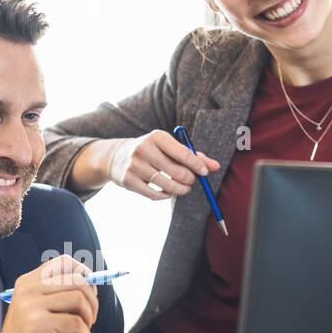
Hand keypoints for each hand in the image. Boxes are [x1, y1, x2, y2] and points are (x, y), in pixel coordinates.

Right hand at [0, 254, 98, 332]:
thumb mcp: (40, 312)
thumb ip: (57, 295)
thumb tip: (91, 283)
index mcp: (27, 283)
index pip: (62, 262)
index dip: (84, 272)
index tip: (91, 290)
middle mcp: (28, 290)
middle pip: (75, 279)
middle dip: (92, 298)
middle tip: (91, 317)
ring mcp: (32, 305)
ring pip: (78, 298)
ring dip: (90, 316)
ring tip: (86, 330)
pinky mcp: (39, 324)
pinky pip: (76, 322)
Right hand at [106, 130, 220, 201]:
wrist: (116, 156)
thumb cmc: (151, 150)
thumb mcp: (168, 147)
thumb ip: (192, 155)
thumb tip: (215, 166)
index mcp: (157, 136)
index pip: (183, 153)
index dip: (197, 165)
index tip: (204, 173)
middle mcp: (144, 149)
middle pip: (176, 171)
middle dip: (189, 179)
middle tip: (191, 182)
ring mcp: (134, 165)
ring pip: (167, 185)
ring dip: (180, 190)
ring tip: (184, 189)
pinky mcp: (128, 180)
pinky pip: (154, 195)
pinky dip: (165, 196)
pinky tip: (168, 193)